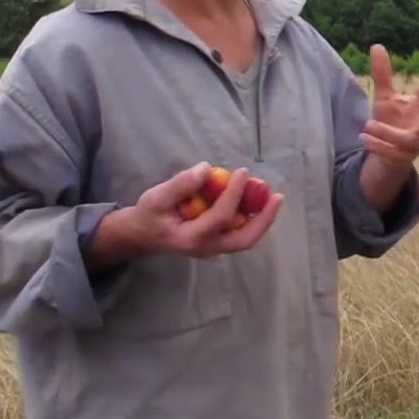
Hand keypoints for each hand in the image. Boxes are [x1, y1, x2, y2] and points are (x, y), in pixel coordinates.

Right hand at [130, 162, 283, 258]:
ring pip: (246, 238)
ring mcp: (214, 248)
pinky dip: (252, 217)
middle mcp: (207, 248)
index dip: (234, 193)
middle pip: (244, 240)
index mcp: (191, 238)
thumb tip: (206, 169)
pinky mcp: (217, 242)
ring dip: (261, 218)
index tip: (242, 172)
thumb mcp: (155, 198)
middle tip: (277, 197)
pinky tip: (255, 199)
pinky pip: (240, 232)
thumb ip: (180, 185)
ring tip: (272, 196)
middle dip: (264, 219)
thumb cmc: (148, 216)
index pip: (220, 217)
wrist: (142, 235)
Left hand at [359, 44, 418, 170]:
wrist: (387, 150)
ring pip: (410, 141)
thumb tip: (376, 46)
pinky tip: (364, 138)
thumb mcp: (385, 97)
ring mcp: (414, 145)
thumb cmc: (392, 119)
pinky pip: (395, 154)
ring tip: (368, 125)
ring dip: (389, 133)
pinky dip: (379, 146)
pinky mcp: (403, 158)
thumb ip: (383, 74)